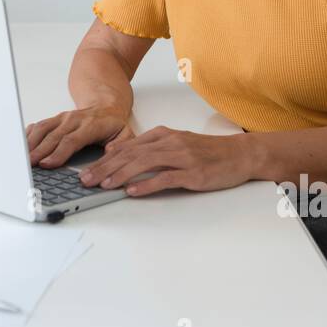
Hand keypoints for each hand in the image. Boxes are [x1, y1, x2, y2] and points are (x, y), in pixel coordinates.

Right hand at [26, 107, 134, 168]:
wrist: (106, 105)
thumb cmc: (113, 125)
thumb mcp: (125, 135)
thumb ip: (120, 145)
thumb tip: (110, 153)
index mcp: (90, 125)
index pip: (71, 140)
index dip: (58, 153)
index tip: (47, 164)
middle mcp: (74, 120)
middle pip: (53, 136)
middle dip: (40, 151)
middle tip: (29, 165)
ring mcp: (62, 118)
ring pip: (43, 129)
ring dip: (31, 143)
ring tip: (22, 157)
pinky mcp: (55, 119)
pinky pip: (39, 125)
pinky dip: (29, 134)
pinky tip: (22, 145)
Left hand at [78, 127, 254, 196]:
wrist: (239, 154)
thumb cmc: (207, 152)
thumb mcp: (176, 144)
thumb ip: (150, 148)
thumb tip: (119, 155)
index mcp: (163, 135)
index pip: (127, 147)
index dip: (104, 160)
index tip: (87, 171)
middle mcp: (169, 143)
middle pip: (130, 155)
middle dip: (105, 168)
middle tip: (87, 180)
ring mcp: (181, 157)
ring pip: (144, 163)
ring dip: (121, 174)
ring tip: (104, 185)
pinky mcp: (192, 172)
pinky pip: (165, 178)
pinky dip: (147, 184)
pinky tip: (132, 191)